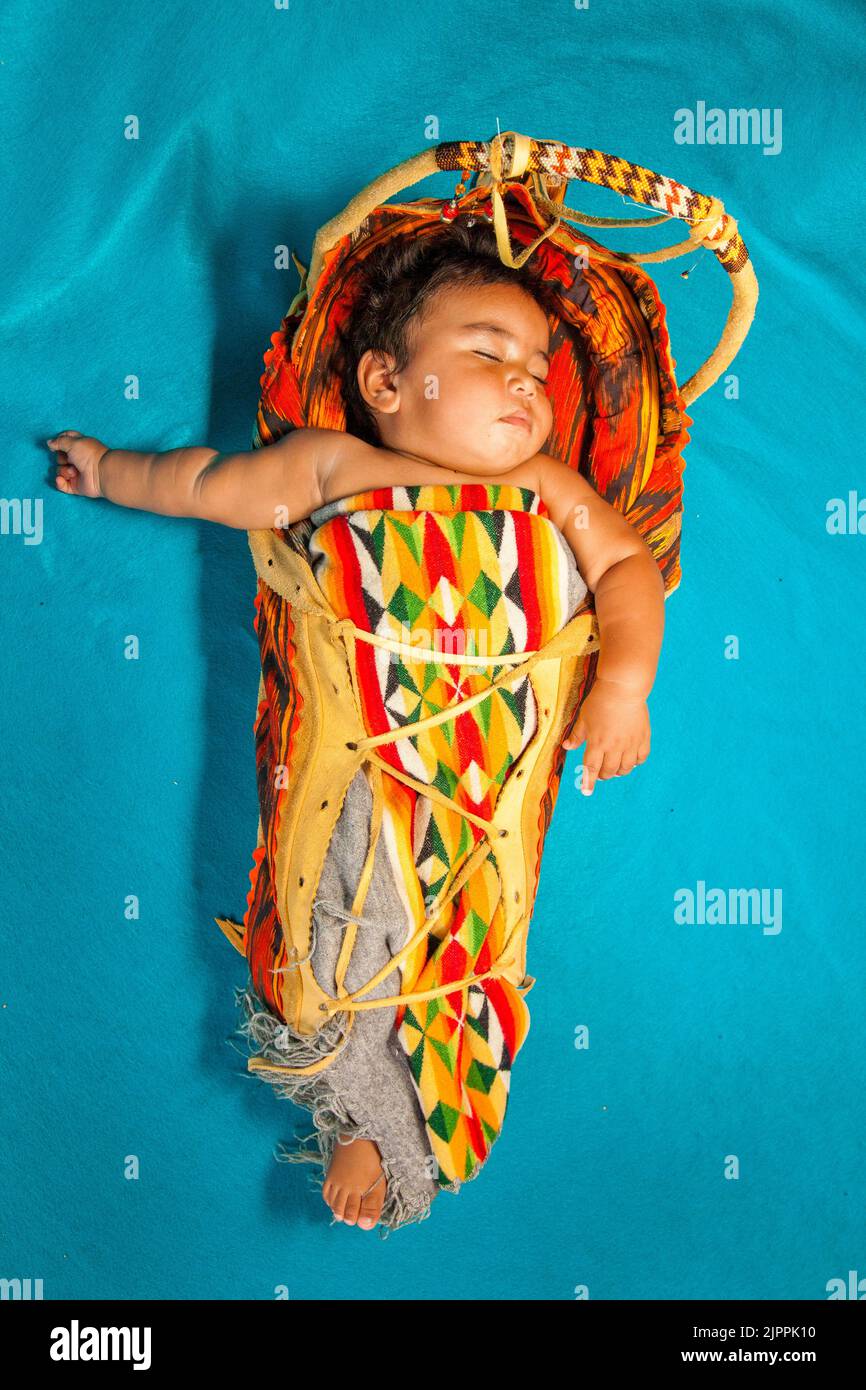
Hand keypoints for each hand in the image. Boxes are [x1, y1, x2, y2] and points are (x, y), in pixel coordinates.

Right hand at [47, 431, 107, 498]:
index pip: (65, 440)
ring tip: (75, 471)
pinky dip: (60, 483)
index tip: (56, 444)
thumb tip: (49, 443)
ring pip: (60, 471)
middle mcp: (78, 459)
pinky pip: (62, 485)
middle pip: (59, 457)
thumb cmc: (89, 454)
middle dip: (61, 458)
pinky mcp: (76, 485)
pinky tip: (60, 479)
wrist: (101, 473)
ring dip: (65, 471)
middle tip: (70, 460)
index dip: (59, 441)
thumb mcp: (73, 442)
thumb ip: (59, 442)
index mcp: (79, 446)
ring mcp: (77, 473)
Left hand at [562, 677, 649, 795]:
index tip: (586, 792)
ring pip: (626, 768)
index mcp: (597, 743)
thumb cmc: (600, 701)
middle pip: (608, 771)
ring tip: (615, 767)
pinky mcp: (643, 738)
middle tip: (600, 772)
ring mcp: (630, 744)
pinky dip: (636, 762)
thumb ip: (577, 735)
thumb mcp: (584, 718)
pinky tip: (631, 759)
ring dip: (618, 771)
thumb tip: (567, 747)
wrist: (623, 689)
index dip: (588, 782)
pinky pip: (641, 758)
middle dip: (602, 775)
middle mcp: (614, 747)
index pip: (591, 768)